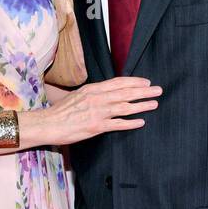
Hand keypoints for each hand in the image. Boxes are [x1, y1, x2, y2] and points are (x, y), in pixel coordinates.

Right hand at [37, 78, 160, 145]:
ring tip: (154, 104)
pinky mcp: (96, 127)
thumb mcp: (77, 95)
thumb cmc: (61, 111)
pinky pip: (118, 124)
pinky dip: (131, 123)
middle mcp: (98, 98)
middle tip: (158, 90)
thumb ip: (93, 94)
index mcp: (93, 89)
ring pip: (125, 107)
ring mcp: (98, 112)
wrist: (48, 123)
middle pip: (126, 93)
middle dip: (144, 91)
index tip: (146, 81)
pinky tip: (141, 122)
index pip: (118, 82)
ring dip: (141, 105)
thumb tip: (106, 93)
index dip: (134, 81)